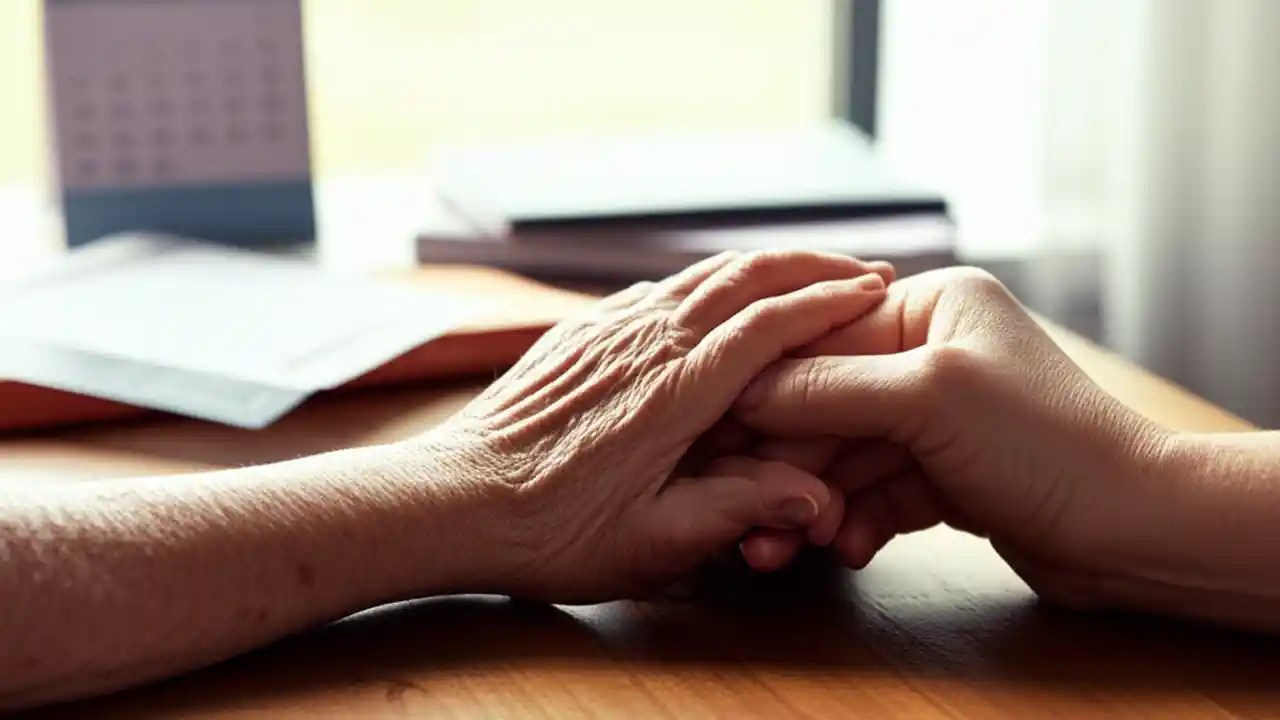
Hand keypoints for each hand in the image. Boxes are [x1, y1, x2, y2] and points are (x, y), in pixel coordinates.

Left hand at [422, 251, 892, 602]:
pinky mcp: (580, 332)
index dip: (830, 301)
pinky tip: (721, 296)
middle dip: (811, 265)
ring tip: (807, 274)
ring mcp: (608, 329)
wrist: (451, 500)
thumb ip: (735, 510)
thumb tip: (814, 494)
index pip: (771, 322)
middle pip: (743, 274)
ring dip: (762, 266)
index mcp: (674, 390)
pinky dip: (708, 280)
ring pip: (700, 273)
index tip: (875, 291)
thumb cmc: (548, 532)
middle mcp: (645, 341)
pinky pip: (658, 289)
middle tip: (862, 269)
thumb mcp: (649, 543)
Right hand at [732, 267, 1173, 608]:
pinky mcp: (943, 471)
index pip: (820, 339)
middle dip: (790, 465)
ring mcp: (936, 414)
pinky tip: (850, 549)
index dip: (765, 391)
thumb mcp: (925, 397)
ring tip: (788, 550)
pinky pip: (876, 490)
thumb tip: (742, 390)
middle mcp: (929, 352)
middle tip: (752, 518)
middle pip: (825, 404)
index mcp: (929, 305)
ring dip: (816, 502)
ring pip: (846, 455)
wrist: (1130, 530)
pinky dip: (858, 520)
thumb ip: (826, 387)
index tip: (714, 433)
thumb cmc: (1044, 442)